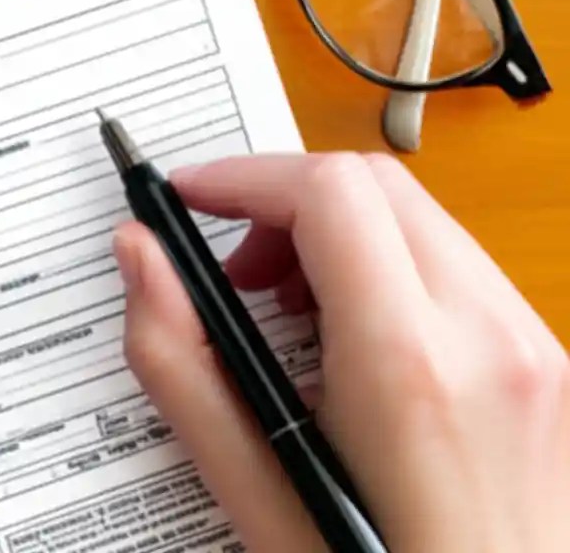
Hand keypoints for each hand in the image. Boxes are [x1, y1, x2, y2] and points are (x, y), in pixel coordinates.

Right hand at [113, 153, 569, 551]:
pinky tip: (355, 346)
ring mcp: (538, 350)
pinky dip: (390, 274)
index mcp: (411, 368)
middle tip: (234, 273)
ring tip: (290, 316)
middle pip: (378, 187)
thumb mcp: (256, 492)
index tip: (190, 199)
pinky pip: (461, 271)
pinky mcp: (551, 365)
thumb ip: (181, 364)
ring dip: (339, 237)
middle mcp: (494, 339)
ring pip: (423, 222)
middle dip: (285, 203)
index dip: (243, 178)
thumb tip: (142, 258)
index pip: (329, 193)